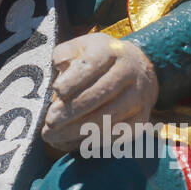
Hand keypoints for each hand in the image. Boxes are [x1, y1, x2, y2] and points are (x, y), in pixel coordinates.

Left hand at [42, 33, 158, 155]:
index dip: (73, 80)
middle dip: (70, 111)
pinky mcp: (141, 118)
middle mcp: (129, 73)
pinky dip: (93, 141)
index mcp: (111, 51)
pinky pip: (116, 134)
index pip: (91, 66)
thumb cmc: (101, 59)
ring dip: (77, 130)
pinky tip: (74, 141)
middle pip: (99, 94)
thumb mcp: (82, 47)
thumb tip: (58, 68)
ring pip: (106, 118)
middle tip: (49, 122)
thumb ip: (64, 54)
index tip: (57, 91)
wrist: (139, 69)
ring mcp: (138, 97)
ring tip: (54, 136)